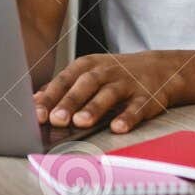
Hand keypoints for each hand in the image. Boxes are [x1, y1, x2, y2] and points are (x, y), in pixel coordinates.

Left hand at [33, 52, 185, 134]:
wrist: (160, 68)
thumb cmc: (114, 75)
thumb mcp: (87, 74)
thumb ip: (63, 88)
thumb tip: (34, 103)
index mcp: (87, 66)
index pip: (64, 80)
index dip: (50, 96)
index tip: (37, 113)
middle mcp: (105, 72)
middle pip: (84, 85)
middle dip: (69, 102)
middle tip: (56, 119)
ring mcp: (126, 83)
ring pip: (108, 94)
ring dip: (94, 108)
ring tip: (81, 123)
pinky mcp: (146, 97)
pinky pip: (136, 108)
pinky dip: (127, 117)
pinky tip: (118, 128)